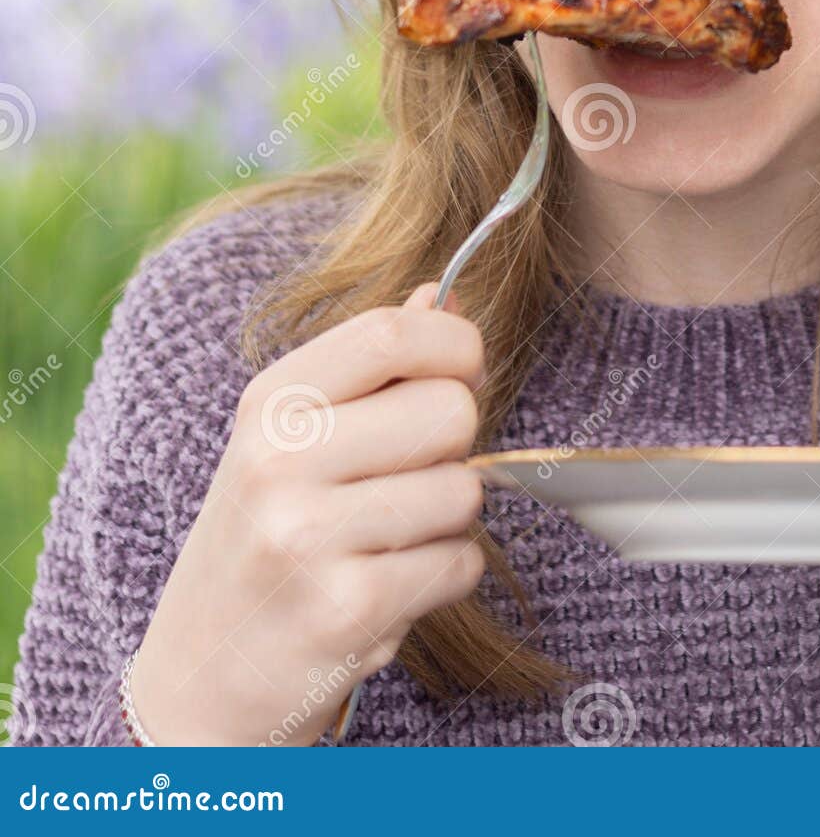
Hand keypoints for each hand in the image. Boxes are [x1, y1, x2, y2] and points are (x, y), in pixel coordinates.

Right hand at [130, 283, 487, 744]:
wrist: (200, 677)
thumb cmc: (263, 538)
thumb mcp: (291, 438)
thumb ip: (371, 364)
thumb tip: (439, 296)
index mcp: (270, 404)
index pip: (393, 333)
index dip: (456, 346)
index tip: (461, 373)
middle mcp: (279, 461)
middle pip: (451, 410)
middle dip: (455, 445)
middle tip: (406, 478)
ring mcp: (308, 537)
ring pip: (464, 491)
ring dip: (448, 521)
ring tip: (387, 541)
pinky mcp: (347, 609)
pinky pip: (461, 564)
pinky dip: (445, 577)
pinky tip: (387, 589)